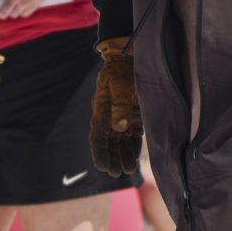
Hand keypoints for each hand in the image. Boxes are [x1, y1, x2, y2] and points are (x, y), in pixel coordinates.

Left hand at [0, 0, 56, 18]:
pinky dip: (22, 13)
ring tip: (10, 10)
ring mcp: (25, 2)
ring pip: (14, 15)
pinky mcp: (34, 4)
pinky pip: (25, 14)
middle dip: (0, 13)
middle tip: (0, 10)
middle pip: (3, 12)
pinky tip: (21, 9)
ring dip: (10, 13)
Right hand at [90, 37, 140, 176]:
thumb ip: (120, 106)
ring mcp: (120, 116)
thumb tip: (119, 128)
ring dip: (122, 155)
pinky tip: (133, 158)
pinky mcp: (131, 115)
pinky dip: (131, 147)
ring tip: (127, 170)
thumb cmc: (122, 70)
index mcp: (101, 110)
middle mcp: (109, 116)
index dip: (100, 153)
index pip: (98, 137)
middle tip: (116, 173)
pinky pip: (130, 135)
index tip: (104, 167)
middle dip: (112, 158)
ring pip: (119, 141)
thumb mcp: (120, 85)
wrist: (127, 57)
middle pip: (108, 142)